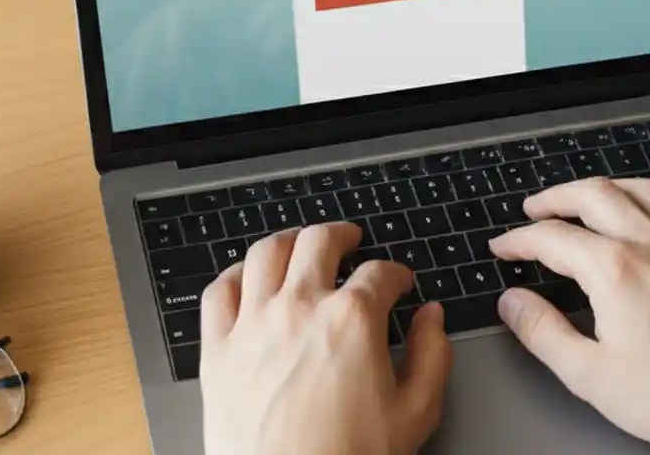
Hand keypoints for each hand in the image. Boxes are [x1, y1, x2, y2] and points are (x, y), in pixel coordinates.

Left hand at [199, 222, 452, 454]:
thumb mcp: (415, 412)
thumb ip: (432, 355)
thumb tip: (432, 318)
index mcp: (352, 320)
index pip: (381, 273)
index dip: (396, 274)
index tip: (399, 283)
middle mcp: (299, 308)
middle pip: (318, 242)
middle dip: (341, 236)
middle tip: (349, 240)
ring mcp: (252, 324)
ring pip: (265, 253)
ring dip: (288, 241)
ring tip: (298, 244)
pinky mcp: (217, 349)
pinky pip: (218, 291)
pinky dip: (234, 275)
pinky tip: (245, 278)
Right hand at [489, 177, 649, 454]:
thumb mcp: (590, 375)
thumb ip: (543, 332)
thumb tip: (514, 303)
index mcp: (614, 269)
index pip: (551, 238)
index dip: (519, 241)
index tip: (504, 248)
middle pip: (592, 195)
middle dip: (555, 198)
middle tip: (534, 210)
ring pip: (640, 189)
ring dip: (604, 187)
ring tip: (585, 197)